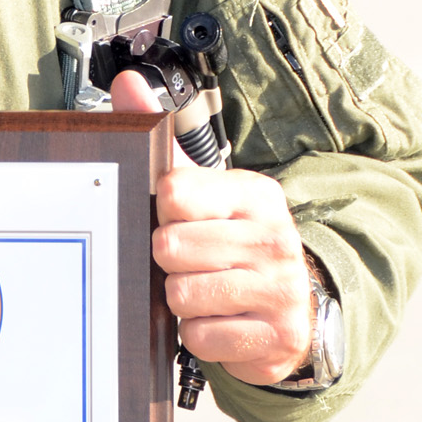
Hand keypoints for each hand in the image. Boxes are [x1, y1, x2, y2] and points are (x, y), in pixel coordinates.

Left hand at [111, 70, 313, 384]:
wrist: (295, 304)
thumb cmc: (234, 243)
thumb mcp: (205, 189)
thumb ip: (161, 140)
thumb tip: (126, 82)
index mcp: (253, 194)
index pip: (173, 193)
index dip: (162, 213)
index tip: (179, 219)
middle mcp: (273, 237)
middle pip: (170, 248)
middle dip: (168, 261)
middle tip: (190, 262)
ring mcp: (280, 289)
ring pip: (181, 296)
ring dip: (181, 301)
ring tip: (204, 291)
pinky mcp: (277, 336)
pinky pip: (200, 338)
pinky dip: (199, 336)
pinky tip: (219, 320)